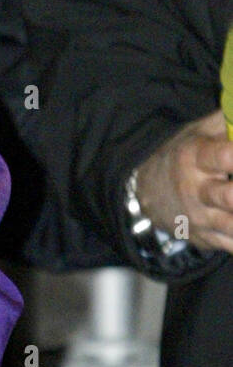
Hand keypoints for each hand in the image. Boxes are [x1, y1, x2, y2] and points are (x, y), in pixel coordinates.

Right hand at [135, 109, 232, 253]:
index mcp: (194, 158)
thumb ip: (225, 121)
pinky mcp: (203, 238)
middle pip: (229, 197)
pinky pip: (231, 246)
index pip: (223, 156)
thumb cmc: (178, 155)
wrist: (141, 190)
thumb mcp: (194, 132)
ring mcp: (199, 217)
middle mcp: (195, 189)